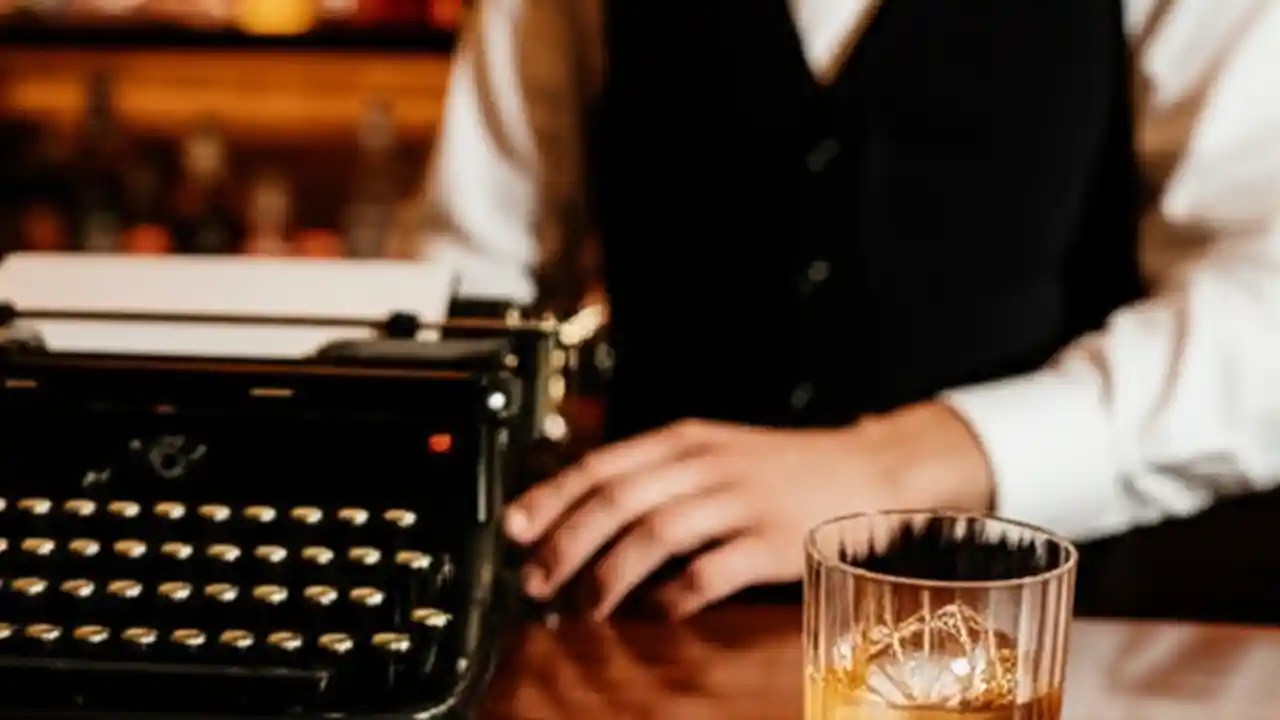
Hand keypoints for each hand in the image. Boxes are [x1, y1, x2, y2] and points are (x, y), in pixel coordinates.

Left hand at [503, 401, 993, 618]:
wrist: (871, 469)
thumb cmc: (785, 469)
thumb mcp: (716, 452)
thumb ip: (658, 476)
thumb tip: (587, 511)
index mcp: (686, 440)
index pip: (602, 465)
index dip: (552, 498)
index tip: (514, 529)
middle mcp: (708, 464)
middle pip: (618, 500)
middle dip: (566, 542)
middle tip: (536, 580)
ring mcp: (742, 501)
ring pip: (655, 533)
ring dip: (610, 574)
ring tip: (585, 606)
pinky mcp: (773, 541)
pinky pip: (711, 570)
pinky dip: (677, 595)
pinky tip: (660, 611)